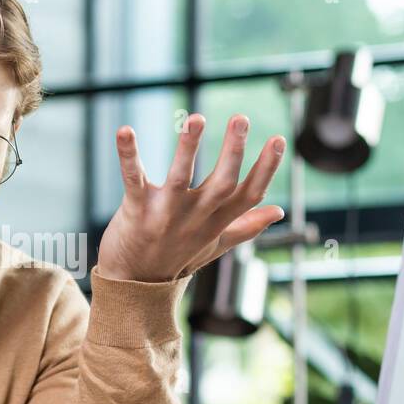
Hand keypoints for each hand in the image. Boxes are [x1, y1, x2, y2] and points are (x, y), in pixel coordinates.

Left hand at [95, 113, 286, 282]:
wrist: (131, 285)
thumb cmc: (175, 259)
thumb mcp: (215, 244)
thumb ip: (245, 226)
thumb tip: (278, 211)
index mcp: (216, 222)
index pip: (248, 196)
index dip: (266, 168)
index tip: (278, 139)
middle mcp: (194, 218)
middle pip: (221, 184)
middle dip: (233, 151)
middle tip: (241, 118)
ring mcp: (165, 214)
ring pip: (180, 178)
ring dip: (188, 147)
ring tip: (196, 118)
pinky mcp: (136, 210)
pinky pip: (132, 179)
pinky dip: (128, 155)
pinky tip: (125, 130)